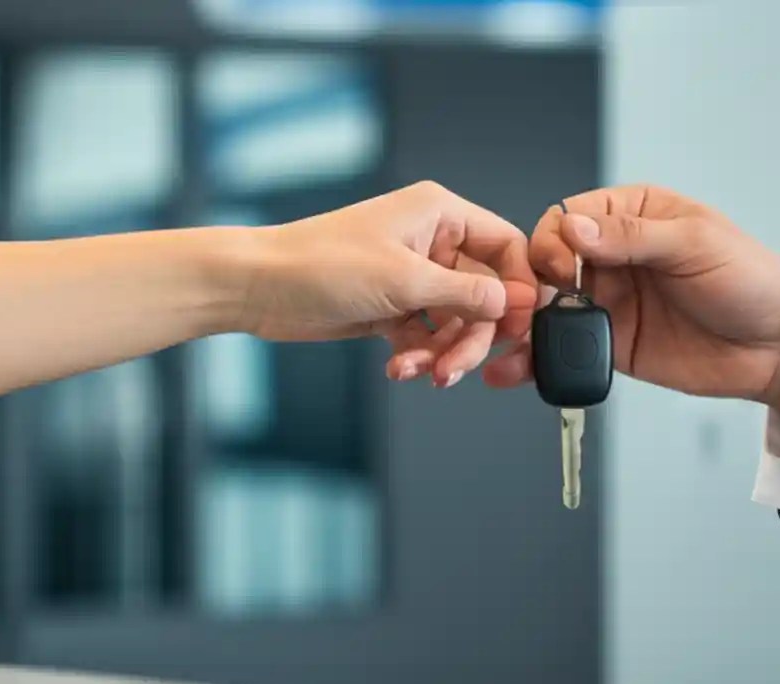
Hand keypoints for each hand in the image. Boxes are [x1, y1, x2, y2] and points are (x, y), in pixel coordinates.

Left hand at [237, 181, 537, 386]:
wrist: (260, 288)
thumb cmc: (321, 264)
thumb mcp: (404, 280)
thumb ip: (466, 293)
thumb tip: (516, 301)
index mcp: (439, 215)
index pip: (505, 246)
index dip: (518, 287)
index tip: (519, 327)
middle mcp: (430, 242)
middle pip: (483, 294)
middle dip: (472, 335)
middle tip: (456, 367)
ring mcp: (410, 276)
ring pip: (454, 322)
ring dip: (443, 352)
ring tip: (422, 372)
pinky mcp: (391, 306)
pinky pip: (425, 335)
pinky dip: (418, 355)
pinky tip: (399, 368)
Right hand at [483, 185, 779, 435]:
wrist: (779, 351)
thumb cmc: (752, 282)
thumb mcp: (696, 245)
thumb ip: (631, 237)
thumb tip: (572, 229)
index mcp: (632, 216)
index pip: (568, 216)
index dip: (553, 240)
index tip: (562, 267)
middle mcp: (613, 255)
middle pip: (547, 262)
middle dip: (530, 284)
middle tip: (532, 308)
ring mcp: (608, 301)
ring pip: (548, 306)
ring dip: (525, 322)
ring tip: (508, 341)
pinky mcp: (609, 344)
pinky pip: (565, 347)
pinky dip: (537, 358)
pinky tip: (516, 368)